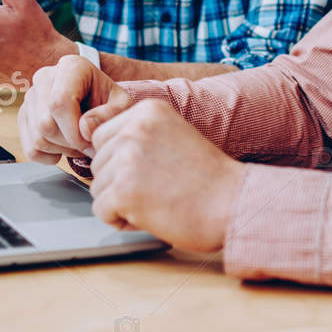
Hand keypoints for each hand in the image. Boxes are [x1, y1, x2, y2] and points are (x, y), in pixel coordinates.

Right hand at [19, 54, 131, 166]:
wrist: (96, 100)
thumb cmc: (108, 100)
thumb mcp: (122, 104)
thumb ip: (110, 114)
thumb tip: (84, 128)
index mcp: (70, 67)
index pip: (59, 102)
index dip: (74, 130)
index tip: (89, 140)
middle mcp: (44, 77)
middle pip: (46, 124)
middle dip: (70, 143)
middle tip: (88, 142)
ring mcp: (30, 96)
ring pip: (38, 138)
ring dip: (62, 150)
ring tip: (79, 141)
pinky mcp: (24, 115)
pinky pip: (30, 149)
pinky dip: (48, 156)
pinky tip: (63, 147)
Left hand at [88, 100, 241, 253]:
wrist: (233, 203)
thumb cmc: (208, 178)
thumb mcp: (174, 136)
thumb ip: (141, 136)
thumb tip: (98, 149)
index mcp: (147, 110)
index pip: (103, 136)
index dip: (120, 161)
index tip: (150, 171)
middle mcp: (134, 129)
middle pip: (98, 162)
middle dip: (118, 182)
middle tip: (156, 189)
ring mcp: (127, 158)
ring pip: (97, 187)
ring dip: (121, 202)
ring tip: (157, 201)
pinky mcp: (123, 190)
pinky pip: (101, 210)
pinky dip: (121, 220)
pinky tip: (151, 215)